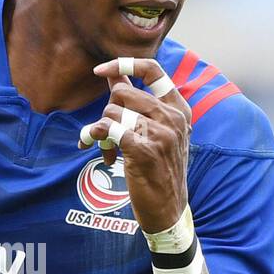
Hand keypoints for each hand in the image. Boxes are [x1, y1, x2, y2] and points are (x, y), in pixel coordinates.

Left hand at [79, 57, 191, 232]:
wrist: (168, 209)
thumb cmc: (160, 170)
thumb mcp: (156, 132)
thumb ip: (136, 103)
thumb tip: (111, 75)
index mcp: (179, 109)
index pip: (153, 70)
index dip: (124, 64)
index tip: (100, 71)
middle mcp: (172, 118)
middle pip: (122, 93)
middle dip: (106, 112)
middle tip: (105, 133)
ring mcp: (161, 134)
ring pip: (111, 113)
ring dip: (99, 130)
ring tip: (103, 149)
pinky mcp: (144, 151)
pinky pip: (108, 131)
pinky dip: (94, 138)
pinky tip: (97, 152)